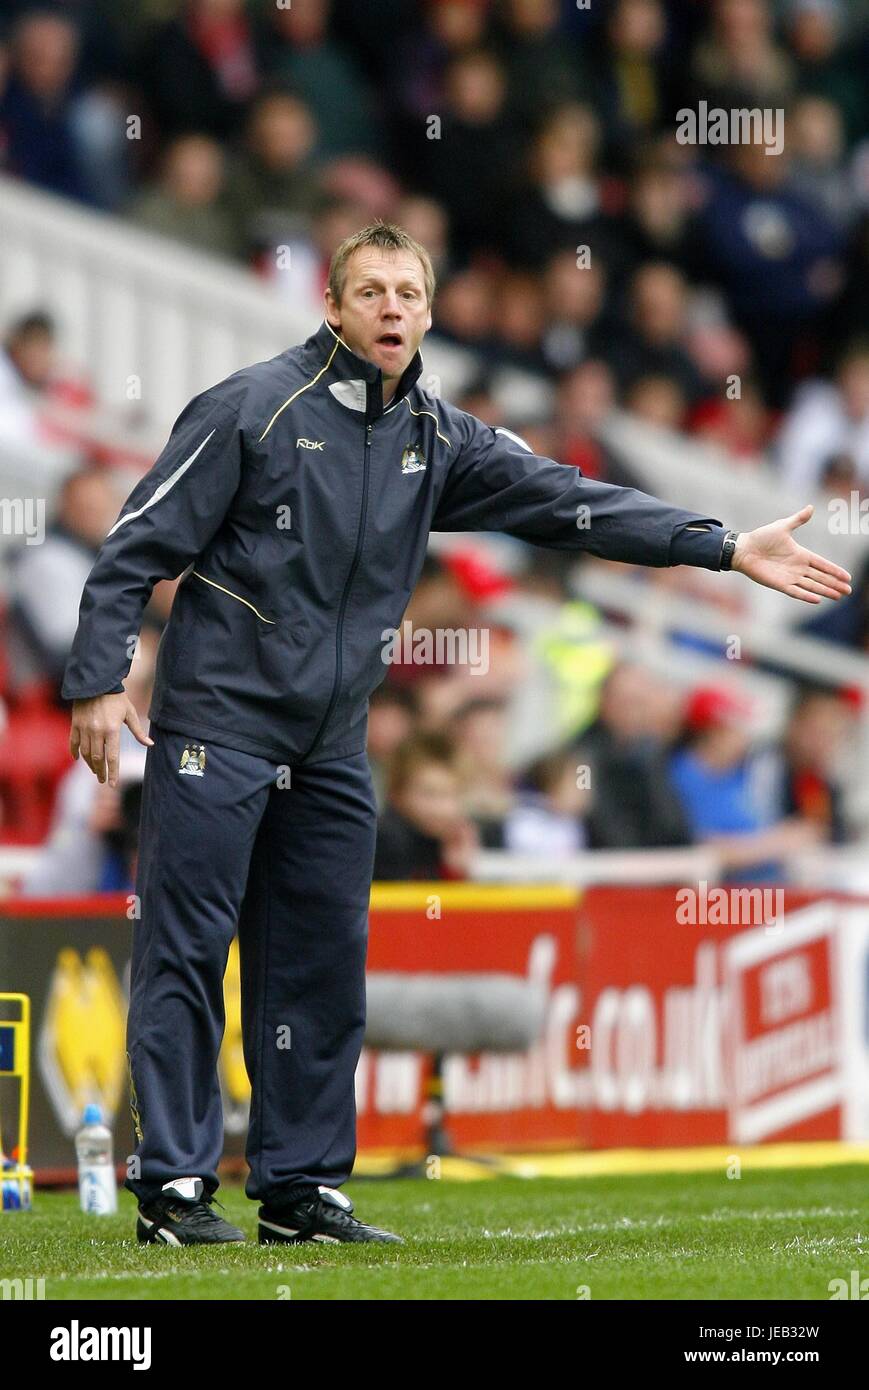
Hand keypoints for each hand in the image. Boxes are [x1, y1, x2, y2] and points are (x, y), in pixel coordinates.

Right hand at [70, 692, 153, 786]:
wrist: (96, 683)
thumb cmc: (116, 698)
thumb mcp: (130, 713)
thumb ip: (138, 731)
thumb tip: (150, 744)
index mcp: (112, 730)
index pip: (112, 757)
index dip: (113, 772)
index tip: (113, 784)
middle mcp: (97, 731)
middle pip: (98, 758)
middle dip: (101, 772)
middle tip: (103, 780)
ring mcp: (84, 728)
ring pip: (86, 753)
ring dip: (90, 764)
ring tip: (95, 771)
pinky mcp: (75, 724)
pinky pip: (74, 743)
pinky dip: (75, 752)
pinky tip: (78, 759)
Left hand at [732, 505, 851, 603]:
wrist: (744, 549)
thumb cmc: (761, 537)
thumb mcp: (782, 526)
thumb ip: (798, 519)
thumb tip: (811, 507)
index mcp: (801, 554)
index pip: (822, 564)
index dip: (834, 570)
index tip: (847, 577)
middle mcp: (798, 568)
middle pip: (821, 578)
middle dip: (835, 584)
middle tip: (848, 590)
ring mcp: (790, 577)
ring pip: (812, 586)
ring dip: (825, 591)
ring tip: (838, 596)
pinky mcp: (779, 584)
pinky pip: (796, 591)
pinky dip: (806, 595)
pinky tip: (818, 600)